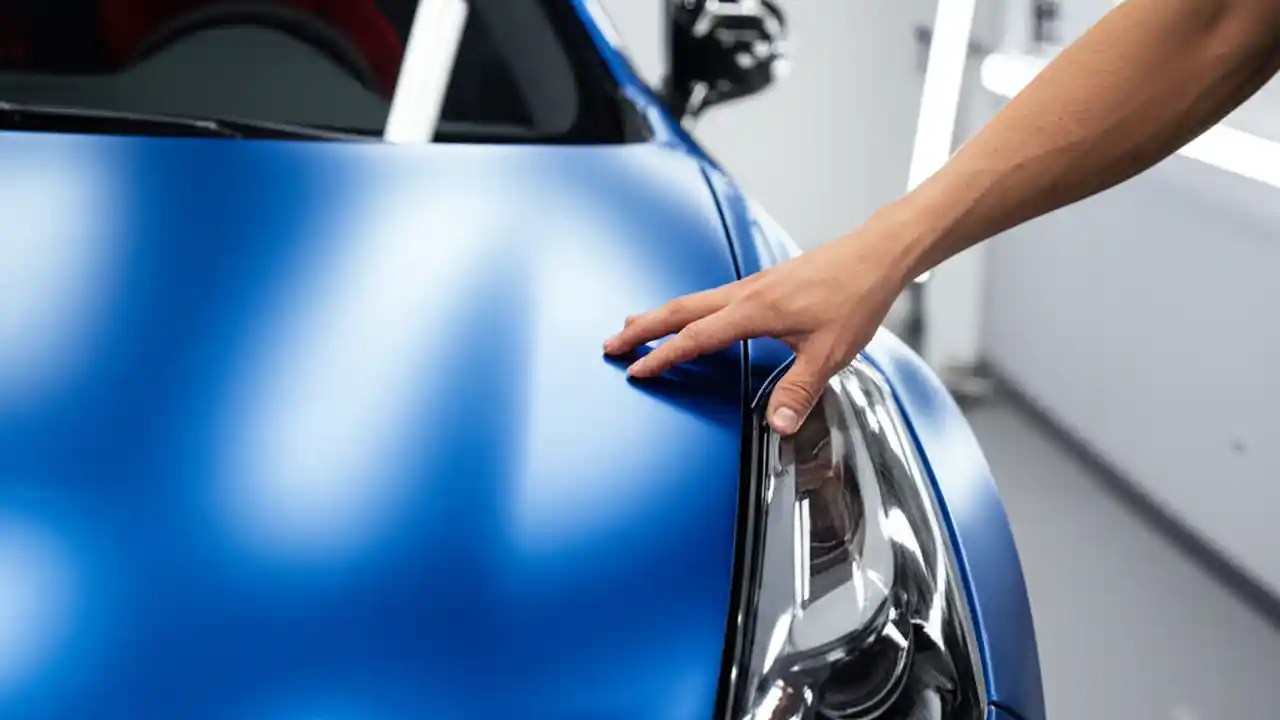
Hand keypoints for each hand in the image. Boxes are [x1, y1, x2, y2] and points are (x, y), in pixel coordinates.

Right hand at [604, 219, 915, 435]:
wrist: (875, 256)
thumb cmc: (855, 296)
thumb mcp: (830, 353)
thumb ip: (799, 390)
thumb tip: (777, 424)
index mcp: (754, 310)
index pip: (695, 337)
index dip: (663, 357)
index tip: (637, 370)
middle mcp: (746, 293)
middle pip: (679, 310)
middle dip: (642, 328)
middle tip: (611, 344)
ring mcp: (753, 284)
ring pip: (693, 299)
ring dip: (660, 315)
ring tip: (635, 327)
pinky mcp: (764, 282)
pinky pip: (712, 296)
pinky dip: (688, 308)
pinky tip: (691, 316)